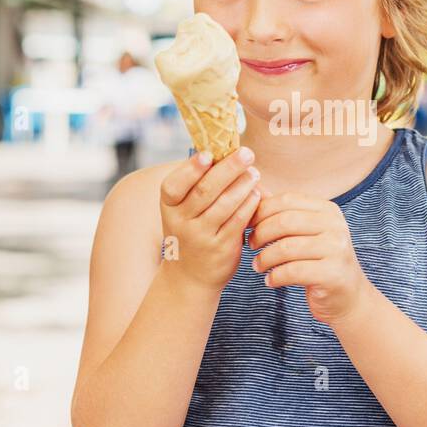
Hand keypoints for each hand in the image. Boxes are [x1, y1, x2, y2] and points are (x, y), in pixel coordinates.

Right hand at [159, 147, 260, 289]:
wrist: (190, 277)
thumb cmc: (191, 230)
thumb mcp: (183, 210)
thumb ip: (197, 184)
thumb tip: (224, 150)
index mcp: (169, 207)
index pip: (174, 185)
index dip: (191, 168)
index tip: (208, 153)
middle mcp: (181, 222)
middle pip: (205, 190)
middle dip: (228, 169)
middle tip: (246, 153)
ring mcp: (201, 237)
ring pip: (225, 205)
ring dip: (243, 185)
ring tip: (254, 172)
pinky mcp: (221, 248)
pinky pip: (238, 221)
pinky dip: (249, 204)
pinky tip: (257, 193)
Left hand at [248, 192, 376, 326]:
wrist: (348, 295)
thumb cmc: (319, 260)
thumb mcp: (304, 232)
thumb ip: (281, 211)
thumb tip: (254, 186)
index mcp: (328, 210)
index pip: (287, 200)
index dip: (261, 211)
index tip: (248, 225)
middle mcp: (335, 226)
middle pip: (285, 221)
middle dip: (261, 233)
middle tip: (251, 245)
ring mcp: (337, 249)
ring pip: (286, 247)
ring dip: (264, 258)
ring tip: (257, 266)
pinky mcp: (332, 274)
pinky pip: (293, 271)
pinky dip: (275, 276)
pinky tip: (270, 281)